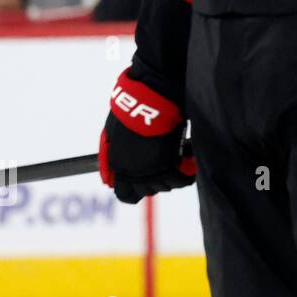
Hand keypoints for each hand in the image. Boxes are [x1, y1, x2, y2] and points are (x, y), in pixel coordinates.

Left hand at [99, 69, 195, 202]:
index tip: (143, 178)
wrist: (149, 102)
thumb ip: (110, 159)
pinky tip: (188, 153)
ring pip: (169, 184)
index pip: (126, 195)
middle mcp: (137, 175)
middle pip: (150, 189)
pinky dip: (188, 168)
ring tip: (178, 153)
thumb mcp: (111, 137)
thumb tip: (108, 180)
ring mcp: (155, 171)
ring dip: (174, 173)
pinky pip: (185, 177)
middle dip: (157, 178)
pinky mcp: (173, 165)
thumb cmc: (130, 113)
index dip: (134, 188)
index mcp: (119, 168)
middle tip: (164, 159)